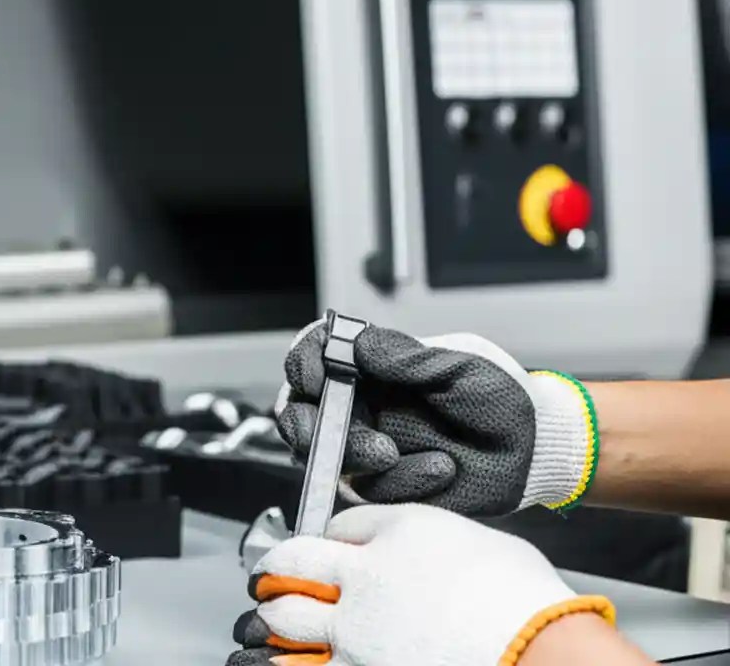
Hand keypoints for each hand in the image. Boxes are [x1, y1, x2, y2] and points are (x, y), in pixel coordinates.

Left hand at [226, 504, 618, 665]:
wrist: (540, 655)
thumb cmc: (523, 602)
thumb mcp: (469, 539)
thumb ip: (416, 535)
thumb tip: (398, 540)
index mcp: (390, 542)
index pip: (336, 526)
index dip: (324, 534)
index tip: (324, 541)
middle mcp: (360, 587)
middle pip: (289, 567)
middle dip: (273, 570)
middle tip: (268, 575)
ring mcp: (354, 640)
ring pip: (281, 622)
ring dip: (271, 619)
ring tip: (267, 619)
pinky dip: (286, 663)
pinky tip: (279, 661)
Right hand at [275, 318, 597, 514]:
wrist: (535, 448)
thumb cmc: (501, 397)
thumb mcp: (456, 365)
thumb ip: (404, 357)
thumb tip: (354, 342)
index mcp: (372, 367)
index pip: (314, 356)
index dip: (302, 363)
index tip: (314, 374)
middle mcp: (361, 405)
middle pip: (298, 413)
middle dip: (309, 424)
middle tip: (335, 431)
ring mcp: (368, 447)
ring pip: (323, 457)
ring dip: (352, 454)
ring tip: (392, 453)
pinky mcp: (386, 487)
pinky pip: (370, 491)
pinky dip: (403, 480)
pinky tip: (440, 469)